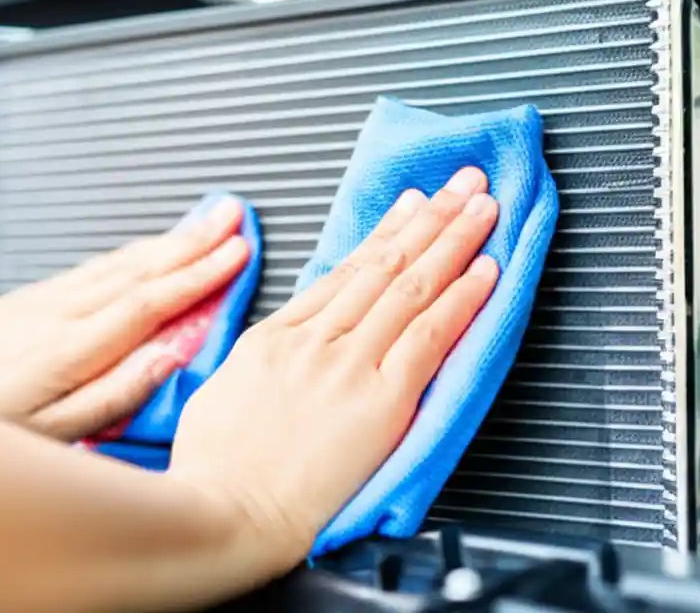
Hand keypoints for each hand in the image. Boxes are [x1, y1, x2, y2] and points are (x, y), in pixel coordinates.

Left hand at [0, 199, 249, 440]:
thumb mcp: (47, 434)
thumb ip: (114, 397)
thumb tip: (169, 361)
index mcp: (71, 350)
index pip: (151, 301)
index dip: (200, 275)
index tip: (238, 254)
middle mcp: (58, 316)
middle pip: (140, 269)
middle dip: (194, 241)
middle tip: (233, 216)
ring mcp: (39, 303)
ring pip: (117, 262)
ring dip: (167, 239)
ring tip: (204, 221)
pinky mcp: (21, 302)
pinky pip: (91, 266)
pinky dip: (128, 251)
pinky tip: (144, 247)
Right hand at [168, 167, 498, 568]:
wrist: (223, 516)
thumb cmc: (214, 474)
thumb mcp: (220, 396)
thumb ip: (261, 361)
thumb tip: (281, 346)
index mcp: (274, 338)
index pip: (344, 271)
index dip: (387, 233)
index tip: (412, 205)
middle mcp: (314, 341)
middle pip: (384, 264)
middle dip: (430, 217)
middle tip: (464, 183)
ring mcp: (349, 365)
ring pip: (412, 286)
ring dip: (453, 240)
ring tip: (482, 208)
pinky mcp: (382, 398)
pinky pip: (431, 335)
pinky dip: (461, 298)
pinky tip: (485, 271)